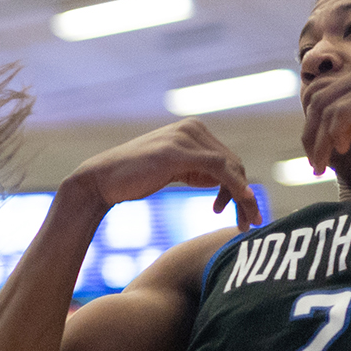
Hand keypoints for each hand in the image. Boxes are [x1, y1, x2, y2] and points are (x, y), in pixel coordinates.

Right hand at [69, 119, 260, 230]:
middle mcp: (191, 127)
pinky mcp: (178, 150)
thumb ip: (197, 170)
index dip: (238, 188)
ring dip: (243, 197)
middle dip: (245, 195)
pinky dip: (235, 187)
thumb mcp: (172, 171)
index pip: (228, 160)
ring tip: (243, 223)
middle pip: (233, 163)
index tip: (240, 214)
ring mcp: (185, 136)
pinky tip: (240, 204)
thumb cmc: (132, 180)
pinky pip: (219, 168)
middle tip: (250, 223)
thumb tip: (226, 181)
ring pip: (230, 167)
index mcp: (191, 130)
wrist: (100, 181)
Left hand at [301, 56, 350, 170]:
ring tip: (322, 163)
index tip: (318, 151)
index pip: (325, 94)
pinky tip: (342, 149)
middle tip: (313, 164)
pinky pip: (343, 112)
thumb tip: (338, 137)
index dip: (314, 124)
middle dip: (310, 135)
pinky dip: (336, 133)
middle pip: (319, 100)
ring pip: (326, 108)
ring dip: (319, 140)